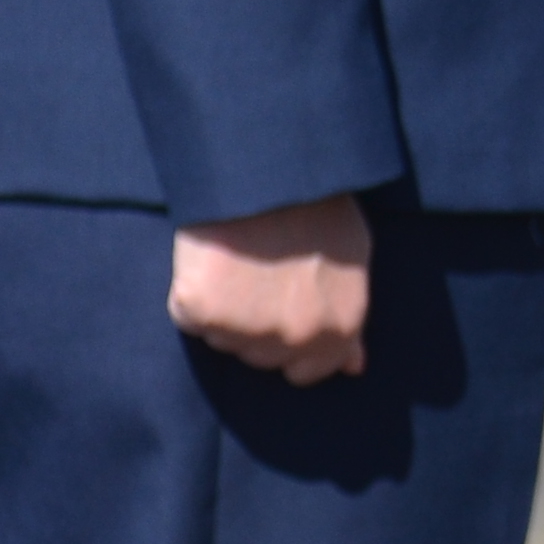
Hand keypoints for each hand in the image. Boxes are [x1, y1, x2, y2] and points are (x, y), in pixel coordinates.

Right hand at [169, 193, 374, 384]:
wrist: (268, 172)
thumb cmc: (316, 206)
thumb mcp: (353, 258)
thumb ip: (348, 317)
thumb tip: (353, 368)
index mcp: (339, 327)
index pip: (309, 371)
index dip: (294, 344)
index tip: (285, 313)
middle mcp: (295, 337)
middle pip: (262, 357)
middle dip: (259, 325)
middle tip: (264, 273)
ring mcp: (247, 328)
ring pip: (224, 339)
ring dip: (227, 310)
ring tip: (243, 260)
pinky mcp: (201, 311)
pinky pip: (190, 317)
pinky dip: (194, 294)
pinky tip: (215, 260)